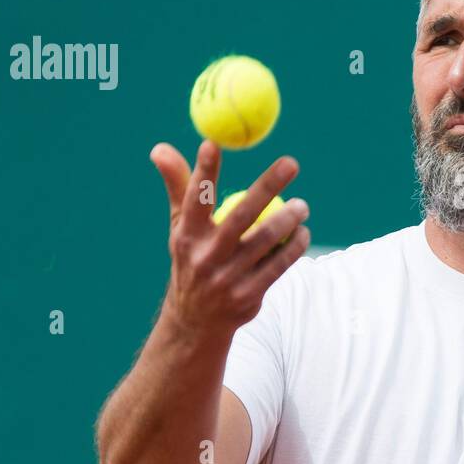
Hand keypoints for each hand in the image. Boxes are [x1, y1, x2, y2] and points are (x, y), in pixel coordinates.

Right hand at [150, 140, 310, 333]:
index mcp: (187, 235)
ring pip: (266, 240)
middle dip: (268, 185)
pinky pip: (278, 265)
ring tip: (302, 206)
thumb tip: (159, 147)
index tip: (212, 142)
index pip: (195, 198)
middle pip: (242, 214)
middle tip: (291, 163)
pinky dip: (294, 247)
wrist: (196, 321)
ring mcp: (227, 277)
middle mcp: (205, 255)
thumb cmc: (192, 259)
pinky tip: (303, 233)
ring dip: (289, 219)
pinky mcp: (248, 295)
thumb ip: (179, 187)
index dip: (202, 171)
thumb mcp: (181, 228)